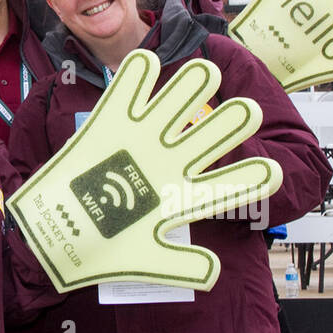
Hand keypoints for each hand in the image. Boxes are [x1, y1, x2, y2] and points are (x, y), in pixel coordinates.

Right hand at [6, 50, 277, 292]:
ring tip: (207, 73)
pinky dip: (136, 77)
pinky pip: (127, 93)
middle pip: (211, 135)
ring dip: (192, 88)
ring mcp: (143, 138)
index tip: (271, 170)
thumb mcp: (147, 260)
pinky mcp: (112, 123)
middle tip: (248, 111)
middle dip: (231, 123)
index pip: (228, 184)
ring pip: (177, 104)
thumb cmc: (107, 250)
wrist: (60, 235)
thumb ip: (181, 266)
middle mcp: (171, 160)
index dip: (251, 176)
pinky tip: (148, 61)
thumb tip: (212, 272)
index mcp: (186, 194)